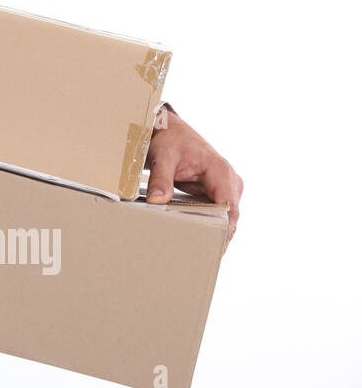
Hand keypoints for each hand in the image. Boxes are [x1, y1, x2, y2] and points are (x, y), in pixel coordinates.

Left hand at [144, 108, 243, 251]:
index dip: (224, 230)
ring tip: (198, 253)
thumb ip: (161, 180)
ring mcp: (225, 188)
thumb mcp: (162, 157)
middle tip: (202, 257)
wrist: (170, 130)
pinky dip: (207, 224)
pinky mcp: (216, 193)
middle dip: (218, 236)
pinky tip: (195, 239)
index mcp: (221, 172)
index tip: (215, 247)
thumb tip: (157, 202)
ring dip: (213, 232)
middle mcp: (229, 181)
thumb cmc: (170, 140)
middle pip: (229, 217)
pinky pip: (216, 213)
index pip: (230, 208)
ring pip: (224, 218)